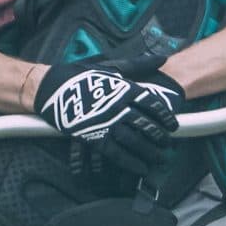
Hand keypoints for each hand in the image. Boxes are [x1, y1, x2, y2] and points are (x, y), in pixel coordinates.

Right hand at [33, 60, 185, 176]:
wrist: (52, 86)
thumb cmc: (81, 74)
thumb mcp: (111, 66)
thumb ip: (137, 64)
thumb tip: (162, 58)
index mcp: (125, 88)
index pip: (152, 104)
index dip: (164, 116)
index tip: (173, 125)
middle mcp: (119, 106)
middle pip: (146, 125)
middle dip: (159, 137)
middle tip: (168, 145)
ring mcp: (107, 123)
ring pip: (134, 141)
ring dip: (149, 152)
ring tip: (159, 159)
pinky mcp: (94, 137)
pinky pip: (116, 153)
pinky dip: (130, 162)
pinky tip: (140, 168)